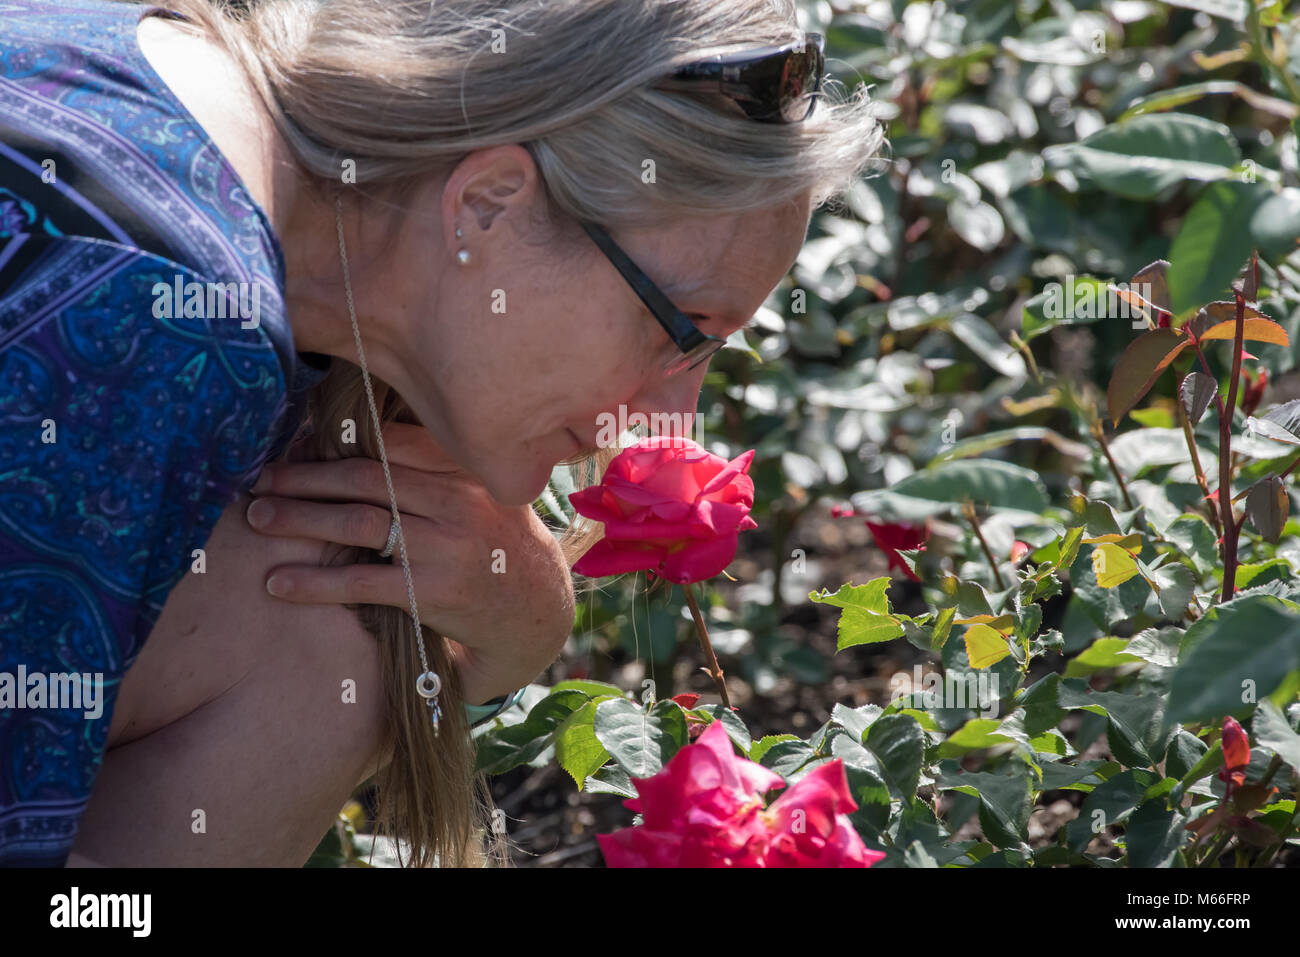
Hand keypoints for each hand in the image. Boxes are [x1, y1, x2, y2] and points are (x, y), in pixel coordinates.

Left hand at [244, 423, 574, 704]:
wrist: (536, 610)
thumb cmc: (495, 543)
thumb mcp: (480, 491)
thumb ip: (434, 464)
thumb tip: (358, 435)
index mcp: (464, 468)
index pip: (390, 442)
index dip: (335, 442)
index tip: (294, 443)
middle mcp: (459, 500)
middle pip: (365, 477)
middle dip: (304, 477)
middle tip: (260, 480)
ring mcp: (447, 545)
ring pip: (356, 523)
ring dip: (298, 520)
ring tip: (257, 519)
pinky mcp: (434, 591)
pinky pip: (360, 581)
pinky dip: (313, 581)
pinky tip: (278, 583)